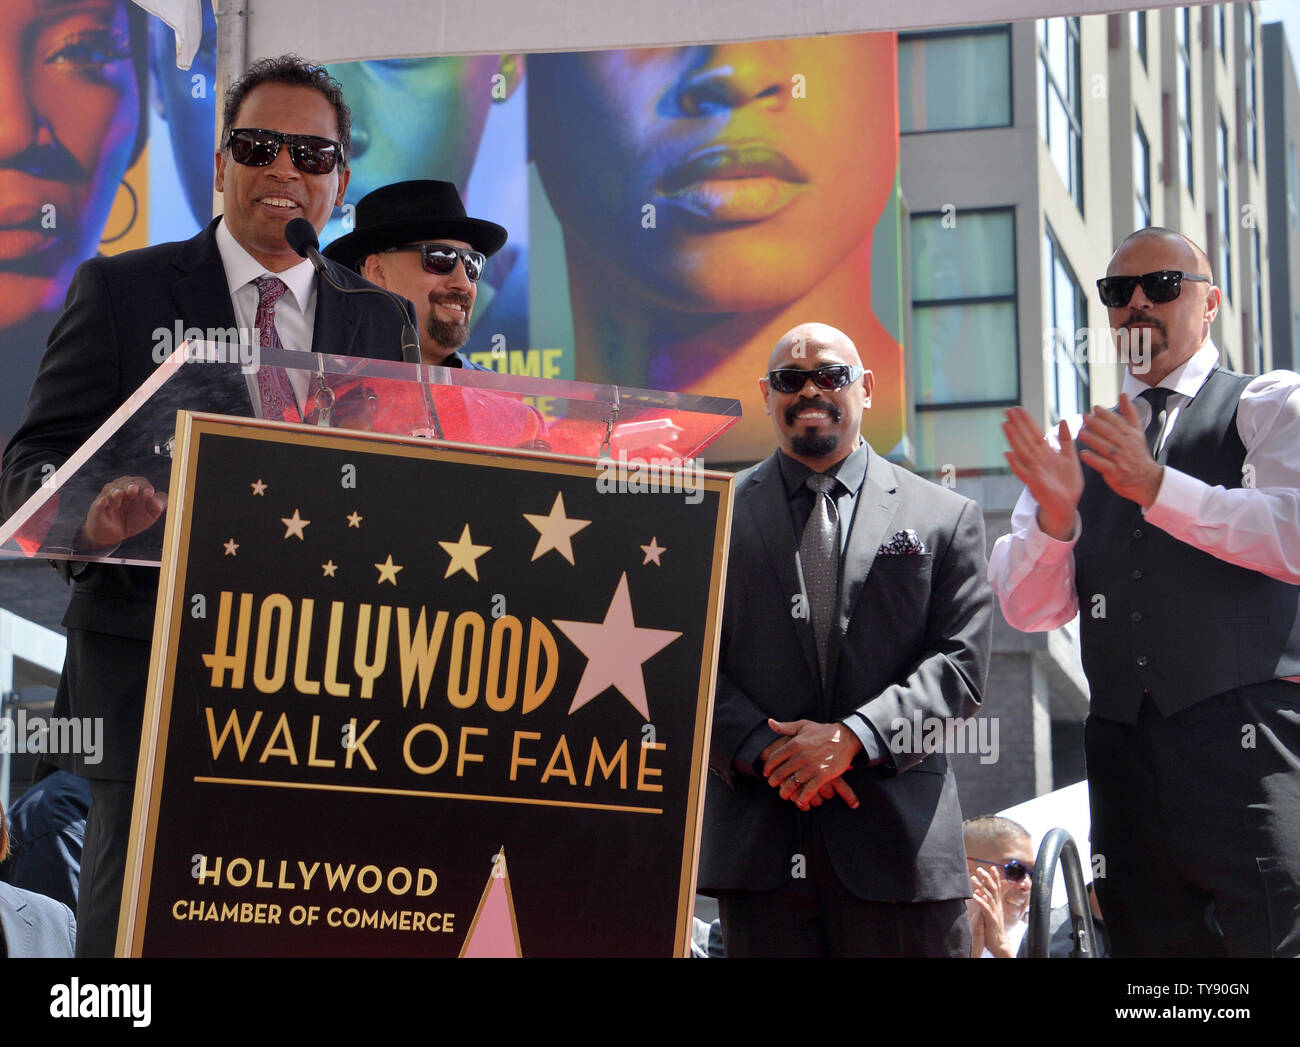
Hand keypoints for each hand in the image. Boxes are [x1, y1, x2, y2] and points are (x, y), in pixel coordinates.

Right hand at [77, 476, 166, 549]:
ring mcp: (108, 497)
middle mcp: (121, 489)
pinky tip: (105, 501)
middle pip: (125, 482)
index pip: (140, 482)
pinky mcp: (98, 508)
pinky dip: (102, 502)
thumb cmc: (134, 520)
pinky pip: (99, 504)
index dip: (145, 486)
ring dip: (116, 492)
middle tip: (134, 489)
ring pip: (111, 491)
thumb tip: (158, 503)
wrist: (114, 534)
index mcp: (135, 488)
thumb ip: (158, 505)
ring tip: (120, 494)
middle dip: (130, 485)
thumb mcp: (150, 513)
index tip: (150, 493)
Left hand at [760, 719, 861, 810]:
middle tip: (772, 785)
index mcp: (795, 743)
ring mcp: (812, 766)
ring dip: (786, 792)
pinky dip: (803, 798)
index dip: (768, 767)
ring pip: (793, 784)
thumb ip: (785, 727)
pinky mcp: (823, 775)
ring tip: (784, 795)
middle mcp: (801, 755)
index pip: (775, 758)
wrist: (845, 738)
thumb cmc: (822, 732)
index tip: (766, 773)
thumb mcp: (803, 725)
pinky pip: (809, 790)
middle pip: (781, 773)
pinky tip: (799, 802)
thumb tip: (769, 722)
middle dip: (774, 781)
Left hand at [969, 867, 1013, 956]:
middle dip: (987, 878)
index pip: (997, 888)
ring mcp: (995, 912)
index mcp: (997, 904)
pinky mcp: (992, 920)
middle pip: (994, 889)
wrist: (999, 943)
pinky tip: (974, 896)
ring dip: (981, 886)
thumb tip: (979, 892)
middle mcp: (997, 906)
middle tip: (979, 869)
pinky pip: (986, 909)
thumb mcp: (989, 912)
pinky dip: (981, 901)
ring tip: (973, 878)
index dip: (995, 877)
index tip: (991, 867)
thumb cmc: (992, 928)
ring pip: (989, 896)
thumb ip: (985, 902)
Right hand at [1002, 407, 1082, 540]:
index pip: (1034, 433)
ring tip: (1006, 425)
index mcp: (1046, 453)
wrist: (1067, 505)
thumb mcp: (1070, 458)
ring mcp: (1035, 471)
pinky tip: (1008, 454)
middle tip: (1008, 410)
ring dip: (1014, 439)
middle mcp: (1038, 460)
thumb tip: (1063, 420)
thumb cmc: (1067, 483)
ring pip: (1022, 451)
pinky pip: (1023, 472)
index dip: (1027, 421)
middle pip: (1026, 439)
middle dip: (1018, 424)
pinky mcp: (1035, 483)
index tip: (1018, 408)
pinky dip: (1015, 464)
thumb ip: (1066, 440)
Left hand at [1076, 394, 1163, 507]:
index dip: (1107, 415)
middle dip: (1097, 424)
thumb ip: (1129, 413)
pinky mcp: (1116, 473)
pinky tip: (1083, 454)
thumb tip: (1124, 394)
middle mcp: (1127, 446)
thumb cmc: (1138, 453)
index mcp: (1131, 435)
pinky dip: (1093, 459)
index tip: (1095, 408)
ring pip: (1106, 448)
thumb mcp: (1137, 432)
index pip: (1118, 422)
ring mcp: (1121, 460)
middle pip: (1111, 433)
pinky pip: (1103, 465)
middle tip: (1084, 417)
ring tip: (1081, 433)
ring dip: (1093, 440)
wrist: (1147, 479)